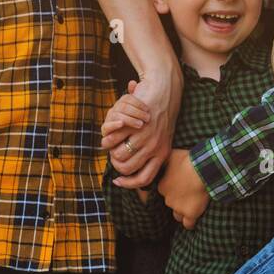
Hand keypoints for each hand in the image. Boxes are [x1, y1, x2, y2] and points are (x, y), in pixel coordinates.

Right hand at [104, 65, 181, 188]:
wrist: (166, 90)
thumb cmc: (162, 114)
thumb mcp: (162, 136)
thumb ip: (150, 152)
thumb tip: (135, 167)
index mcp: (163, 154)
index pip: (144, 179)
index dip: (129, 183)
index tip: (118, 181)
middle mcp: (156, 149)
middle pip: (128, 169)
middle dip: (117, 165)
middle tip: (112, 157)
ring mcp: (147, 139)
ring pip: (120, 157)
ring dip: (112, 152)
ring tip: (110, 146)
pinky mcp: (137, 127)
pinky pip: (117, 141)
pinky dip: (110, 140)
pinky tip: (108, 137)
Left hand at [156, 149, 208, 228]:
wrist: (201, 169)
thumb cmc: (187, 159)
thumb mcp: (171, 155)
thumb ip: (162, 160)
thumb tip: (157, 159)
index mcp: (162, 185)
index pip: (164, 190)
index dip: (172, 186)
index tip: (179, 182)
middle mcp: (167, 198)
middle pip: (170, 202)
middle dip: (177, 198)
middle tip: (188, 190)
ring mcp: (178, 208)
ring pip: (176, 214)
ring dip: (182, 210)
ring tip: (191, 204)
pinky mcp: (191, 214)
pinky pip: (188, 224)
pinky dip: (190, 222)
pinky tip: (194, 217)